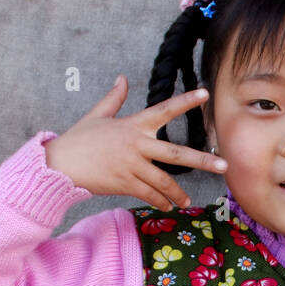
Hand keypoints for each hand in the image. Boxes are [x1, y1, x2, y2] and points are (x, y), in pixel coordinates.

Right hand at [43, 76, 227, 210]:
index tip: (206, 93)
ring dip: (178, 192)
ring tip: (187, 200)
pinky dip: (160, 202)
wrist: (60, 164)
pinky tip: (168, 206)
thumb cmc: (78, 139)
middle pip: (176, 153)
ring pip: (164, 181)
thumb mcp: (97, 115)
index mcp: (133, 125)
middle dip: (202, 160)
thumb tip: (122, 78)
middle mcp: (137, 144)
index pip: (164, 109)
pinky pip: (149, 194)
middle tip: (224, 166)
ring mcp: (132, 165)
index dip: (186, 100)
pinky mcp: (125, 184)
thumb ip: (114, 98)